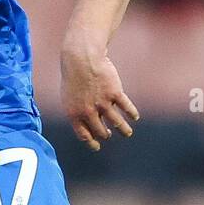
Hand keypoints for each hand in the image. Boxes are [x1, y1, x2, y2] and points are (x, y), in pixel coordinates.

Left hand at [60, 35, 138, 150]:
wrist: (81, 58)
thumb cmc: (73, 76)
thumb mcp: (68, 96)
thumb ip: (77, 111)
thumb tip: (85, 124)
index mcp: (74, 114)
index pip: (84, 135)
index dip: (91, 142)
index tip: (97, 146)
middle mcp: (89, 112)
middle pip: (101, 131)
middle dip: (105, 135)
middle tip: (109, 134)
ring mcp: (103, 103)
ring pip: (117, 123)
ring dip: (124, 130)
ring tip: (127, 133)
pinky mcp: (115, 93)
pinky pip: (126, 108)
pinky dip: (132, 114)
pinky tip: (135, 117)